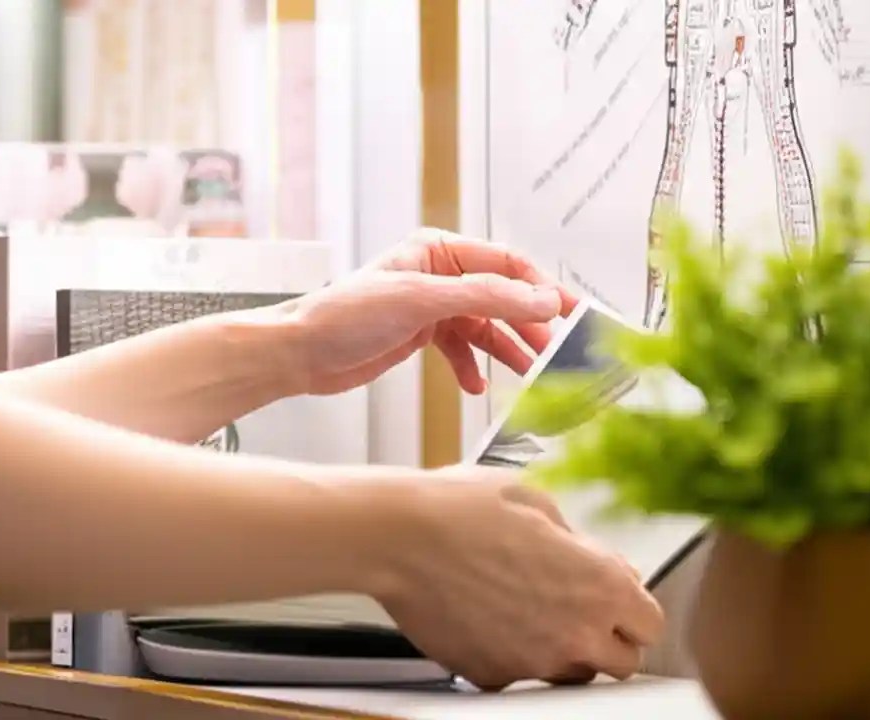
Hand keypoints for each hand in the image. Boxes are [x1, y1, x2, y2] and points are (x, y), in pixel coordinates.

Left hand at [282, 228, 579, 395]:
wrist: (300, 352)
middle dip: (529, 325)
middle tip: (559, 352)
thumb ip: (485, 298)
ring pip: (485, 326)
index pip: (507, 263)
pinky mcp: (420, 335)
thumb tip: (541, 301)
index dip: (541, 289)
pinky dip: (473, 367)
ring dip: (507, 350)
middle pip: (502, 296)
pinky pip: (461, 350)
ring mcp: (430, 306)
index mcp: (438, 249)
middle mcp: (438, 273)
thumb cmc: (344, 315)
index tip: (570, 316)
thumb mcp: (421, 300)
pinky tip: (477, 387)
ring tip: (531, 374)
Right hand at [373, 468, 664, 690]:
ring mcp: (533, 661)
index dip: (632, 607)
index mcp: (600, 585)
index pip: (650, 623)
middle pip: (623, 662)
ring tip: (530, 612)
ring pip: (573, 675)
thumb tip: (591, 558)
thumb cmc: (462, 508)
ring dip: (565, 650)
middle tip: (577, 608)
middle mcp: (575, 632)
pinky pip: (518, 675)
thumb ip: (579, 542)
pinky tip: (490, 618)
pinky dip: (511, 654)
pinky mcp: (491, 675)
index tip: (614, 596)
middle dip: (608, 637)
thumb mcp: (537, 502)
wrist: (398, 537)